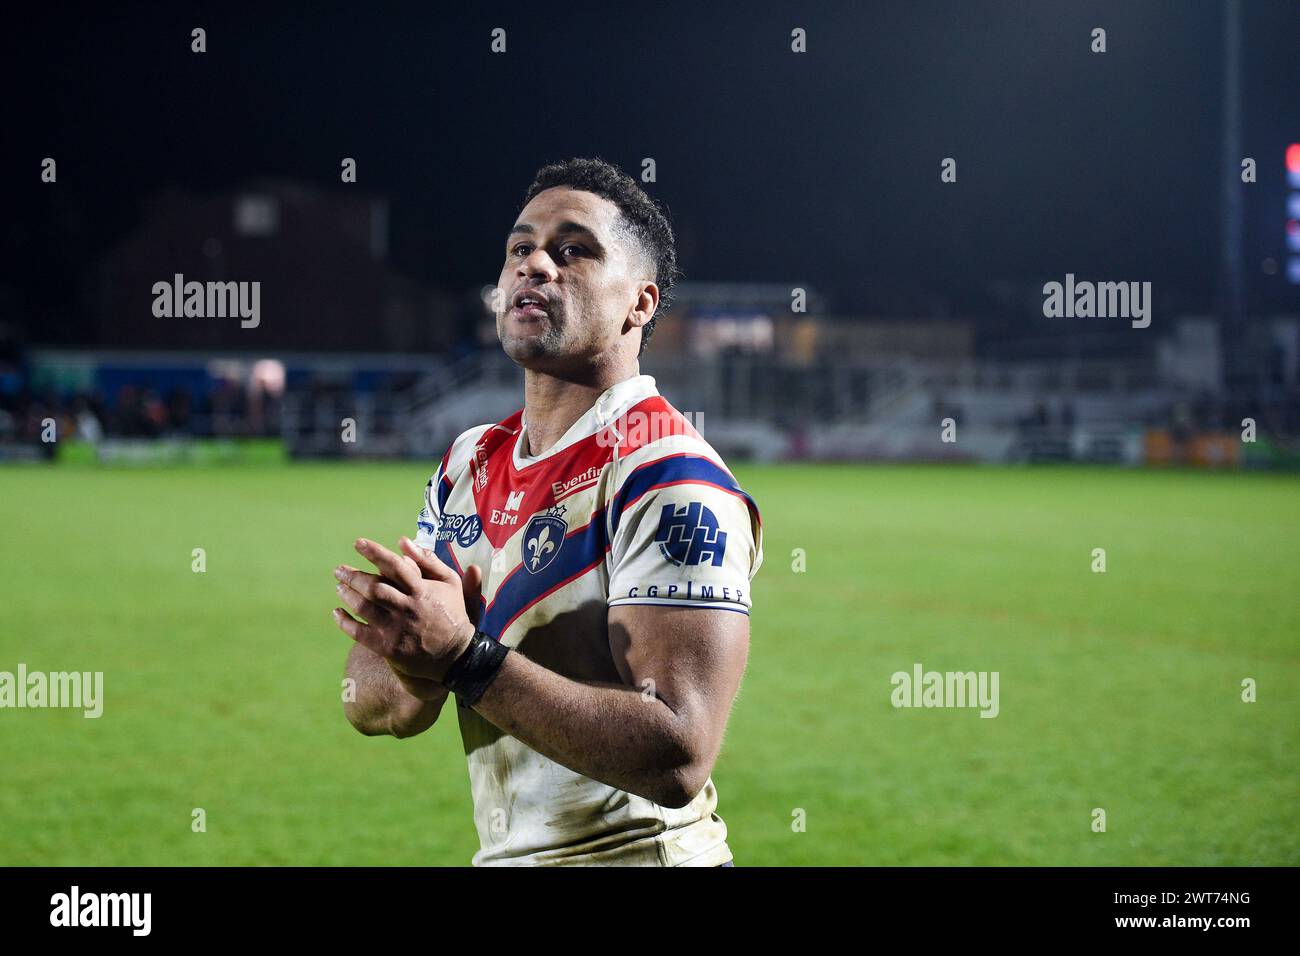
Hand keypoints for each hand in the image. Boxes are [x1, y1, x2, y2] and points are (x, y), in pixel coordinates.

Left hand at [332, 536, 482, 682]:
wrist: (456, 655)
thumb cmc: (451, 612)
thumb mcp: (450, 582)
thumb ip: (428, 560)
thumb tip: (404, 541)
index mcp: (421, 590)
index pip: (394, 566)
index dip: (374, 552)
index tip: (358, 543)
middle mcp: (407, 608)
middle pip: (374, 587)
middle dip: (353, 576)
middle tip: (339, 570)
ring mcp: (396, 629)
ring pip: (364, 607)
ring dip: (347, 595)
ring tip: (339, 586)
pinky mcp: (387, 648)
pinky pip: (359, 633)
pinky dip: (344, 622)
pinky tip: (337, 613)